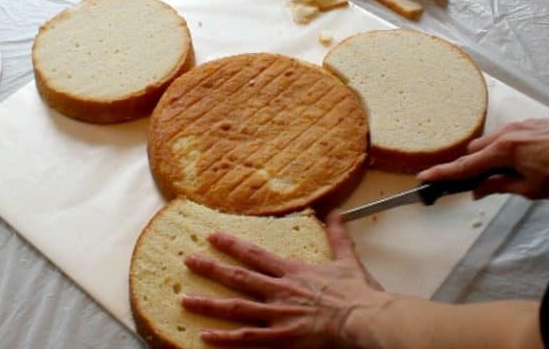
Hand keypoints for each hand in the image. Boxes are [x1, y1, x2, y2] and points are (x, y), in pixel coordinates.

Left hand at [182, 212, 392, 347]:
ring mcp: (278, 314)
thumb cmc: (357, 293)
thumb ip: (338, 236)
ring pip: (235, 307)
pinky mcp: (282, 337)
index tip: (211, 237)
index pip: (255, 254)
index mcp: (293, 272)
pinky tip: (205, 336)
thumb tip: (336, 212)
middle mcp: (279, 290)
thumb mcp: (347, 259)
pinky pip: (247, 338)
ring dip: (209, 303)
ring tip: (185, 299)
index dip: (231, 245)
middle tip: (188, 260)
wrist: (363, 318)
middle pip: (238, 276)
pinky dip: (225, 338)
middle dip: (210, 268)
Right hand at [417, 119, 548, 199]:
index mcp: (503, 152)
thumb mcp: (530, 189)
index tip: (426, 177)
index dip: (444, 173)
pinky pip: (507, 136)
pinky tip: (522, 161)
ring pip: (490, 142)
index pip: (465, 166)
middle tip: (478, 184)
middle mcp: (506, 134)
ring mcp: (519, 127)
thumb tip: (478, 190)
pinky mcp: (531, 124)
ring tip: (506, 174)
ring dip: (489, 157)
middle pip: (474, 151)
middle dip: (471, 166)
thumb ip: (499, 186)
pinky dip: (505, 149)